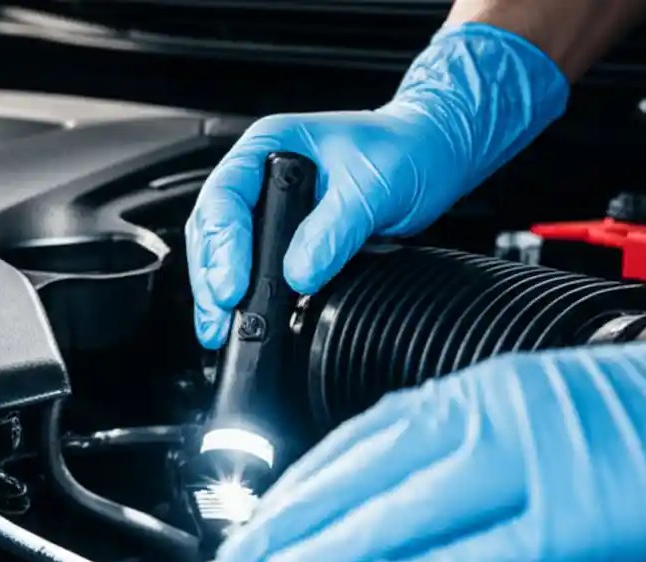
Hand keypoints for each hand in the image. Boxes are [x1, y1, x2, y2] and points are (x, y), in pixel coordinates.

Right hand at [185, 23, 568, 348]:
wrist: (434, 154)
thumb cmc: (404, 149)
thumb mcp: (371, 187)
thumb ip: (334, 229)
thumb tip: (299, 274)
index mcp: (269, 147)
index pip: (225, 198)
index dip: (222, 246)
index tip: (232, 286)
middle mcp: (262, 177)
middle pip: (213, 231)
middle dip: (211, 278)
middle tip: (217, 321)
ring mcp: (271, 207)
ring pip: (225, 253)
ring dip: (220, 293)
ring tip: (219, 330)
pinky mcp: (286, 237)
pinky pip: (254, 268)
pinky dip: (247, 296)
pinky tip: (242, 320)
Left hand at [216, 302, 645, 561]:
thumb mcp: (537, 409)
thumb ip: (464, 443)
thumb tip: (392, 494)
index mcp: (481, 395)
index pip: (363, 439)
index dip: (302, 485)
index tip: (258, 520)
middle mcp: (497, 420)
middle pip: (369, 472)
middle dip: (293, 518)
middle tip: (239, 558)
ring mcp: (542, 466)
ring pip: (412, 507)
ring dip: (334, 544)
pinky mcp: (588, 517)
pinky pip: (497, 548)